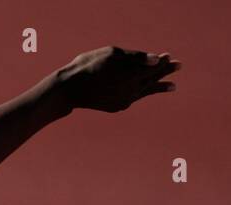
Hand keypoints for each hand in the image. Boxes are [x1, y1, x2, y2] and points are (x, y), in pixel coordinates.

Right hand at [57, 46, 179, 112]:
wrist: (69, 89)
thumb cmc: (89, 65)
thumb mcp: (112, 53)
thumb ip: (135, 57)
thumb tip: (155, 59)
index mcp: (132, 74)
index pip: (154, 67)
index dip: (162, 61)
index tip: (169, 57)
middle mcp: (132, 89)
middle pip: (153, 79)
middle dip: (165, 72)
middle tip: (179, 67)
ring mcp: (124, 100)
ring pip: (146, 91)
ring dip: (159, 87)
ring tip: (172, 86)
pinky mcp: (116, 107)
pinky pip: (133, 98)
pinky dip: (140, 93)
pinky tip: (141, 92)